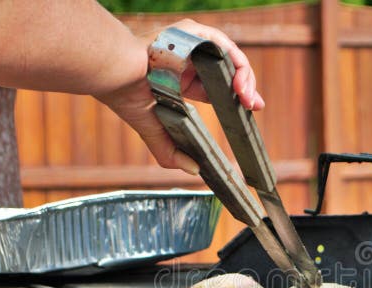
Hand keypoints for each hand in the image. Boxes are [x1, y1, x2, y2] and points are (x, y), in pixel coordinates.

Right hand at [95, 19, 263, 173]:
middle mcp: (187, 58)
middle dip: (245, 88)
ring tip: (247, 99)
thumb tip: (193, 171)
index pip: (215, 87)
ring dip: (244, 78)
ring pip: (228, 57)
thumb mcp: (154, 131)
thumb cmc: (128, 98)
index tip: (250, 110)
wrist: (117, 75)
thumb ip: (171, 153)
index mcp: (179, 77)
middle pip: (226, 70)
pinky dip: (237, 62)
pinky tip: (239, 84)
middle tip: (254, 106)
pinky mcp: (192, 32)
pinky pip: (223, 44)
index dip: (234, 98)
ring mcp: (190, 43)